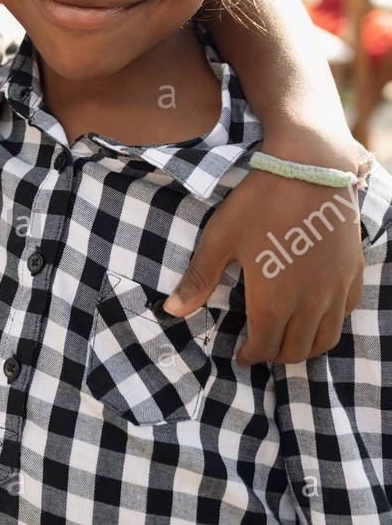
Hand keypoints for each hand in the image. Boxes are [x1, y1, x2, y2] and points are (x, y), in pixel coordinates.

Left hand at [162, 166, 363, 364]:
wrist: (311, 167)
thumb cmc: (260, 201)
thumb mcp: (221, 237)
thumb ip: (199, 278)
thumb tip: (171, 310)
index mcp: (274, 301)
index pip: (265, 348)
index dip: (251, 356)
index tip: (241, 354)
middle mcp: (310, 303)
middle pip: (296, 350)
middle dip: (276, 355)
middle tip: (261, 347)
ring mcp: (336, 289)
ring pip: (325, 339)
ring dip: (305, 347)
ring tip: (288, 339)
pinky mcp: (352, 272)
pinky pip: (345, 313)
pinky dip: (329, 323)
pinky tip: (316, 313)